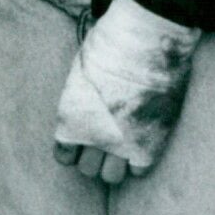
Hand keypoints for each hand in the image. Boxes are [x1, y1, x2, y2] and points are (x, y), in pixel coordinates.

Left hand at [53, 0, 200, 184]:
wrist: (146, 37)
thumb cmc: (112, 43)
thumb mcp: (83, 68)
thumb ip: (81, 96)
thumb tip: (83, 104)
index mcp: (73, 116)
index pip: (64, 155)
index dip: (72, 148)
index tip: (81, 137)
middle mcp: (94, 134)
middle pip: (87, 171)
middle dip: (93, 157)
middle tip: (104, 140)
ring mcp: (122, 141)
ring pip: (111, 177)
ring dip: (115, 164)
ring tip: (122, 145)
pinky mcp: (151, 141)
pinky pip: (139, 171)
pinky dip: (139, 160)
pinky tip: (142, 140)